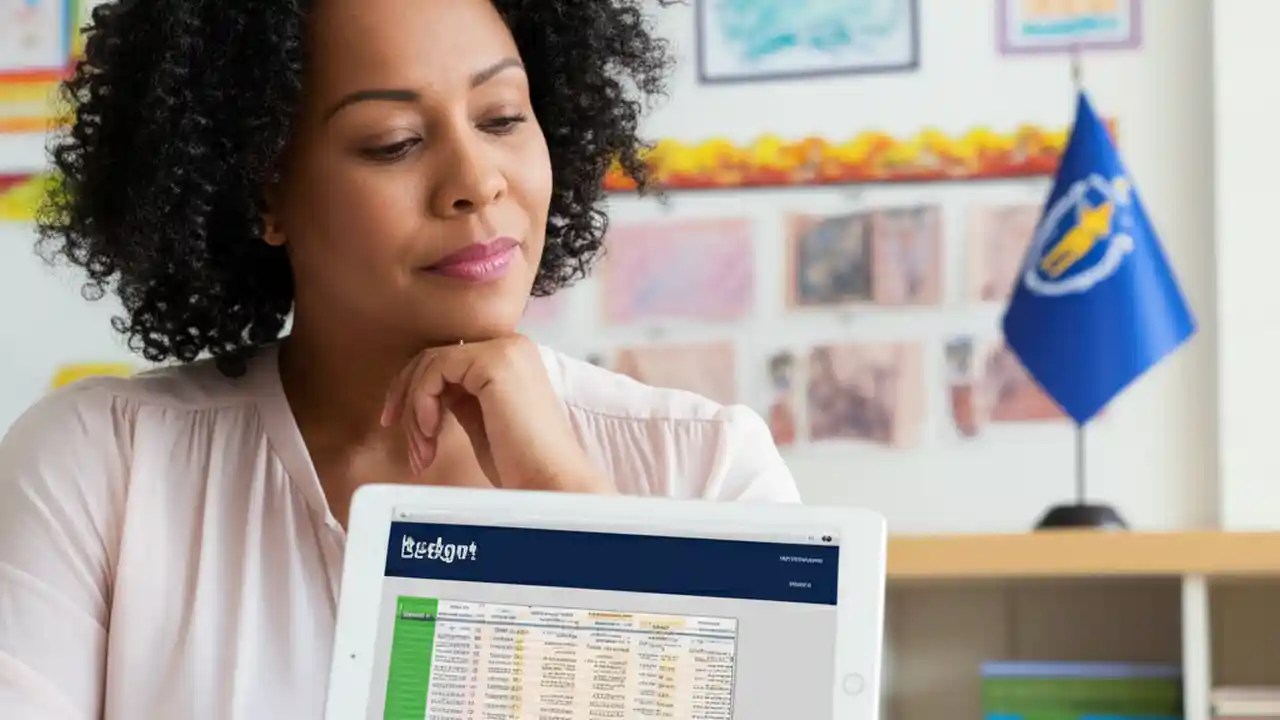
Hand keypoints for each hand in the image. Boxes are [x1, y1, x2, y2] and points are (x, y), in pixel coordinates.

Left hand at [380, 335, 613, 493]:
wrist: (550, 483)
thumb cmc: (518, 464)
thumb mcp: (480, 420)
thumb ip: (457, 397)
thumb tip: (416, 390)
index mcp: (510, 357)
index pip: (447, 359)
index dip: (416, 390)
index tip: (401, 428)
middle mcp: (510, 344)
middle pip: (434, 357)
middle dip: (407, 401)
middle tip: (410, 447)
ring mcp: (504, 349)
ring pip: (430, 364)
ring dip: (413, 411)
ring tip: (422, 452)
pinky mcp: (494, 361)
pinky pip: (436, 370)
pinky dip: (422, 402)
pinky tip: (430, 433)